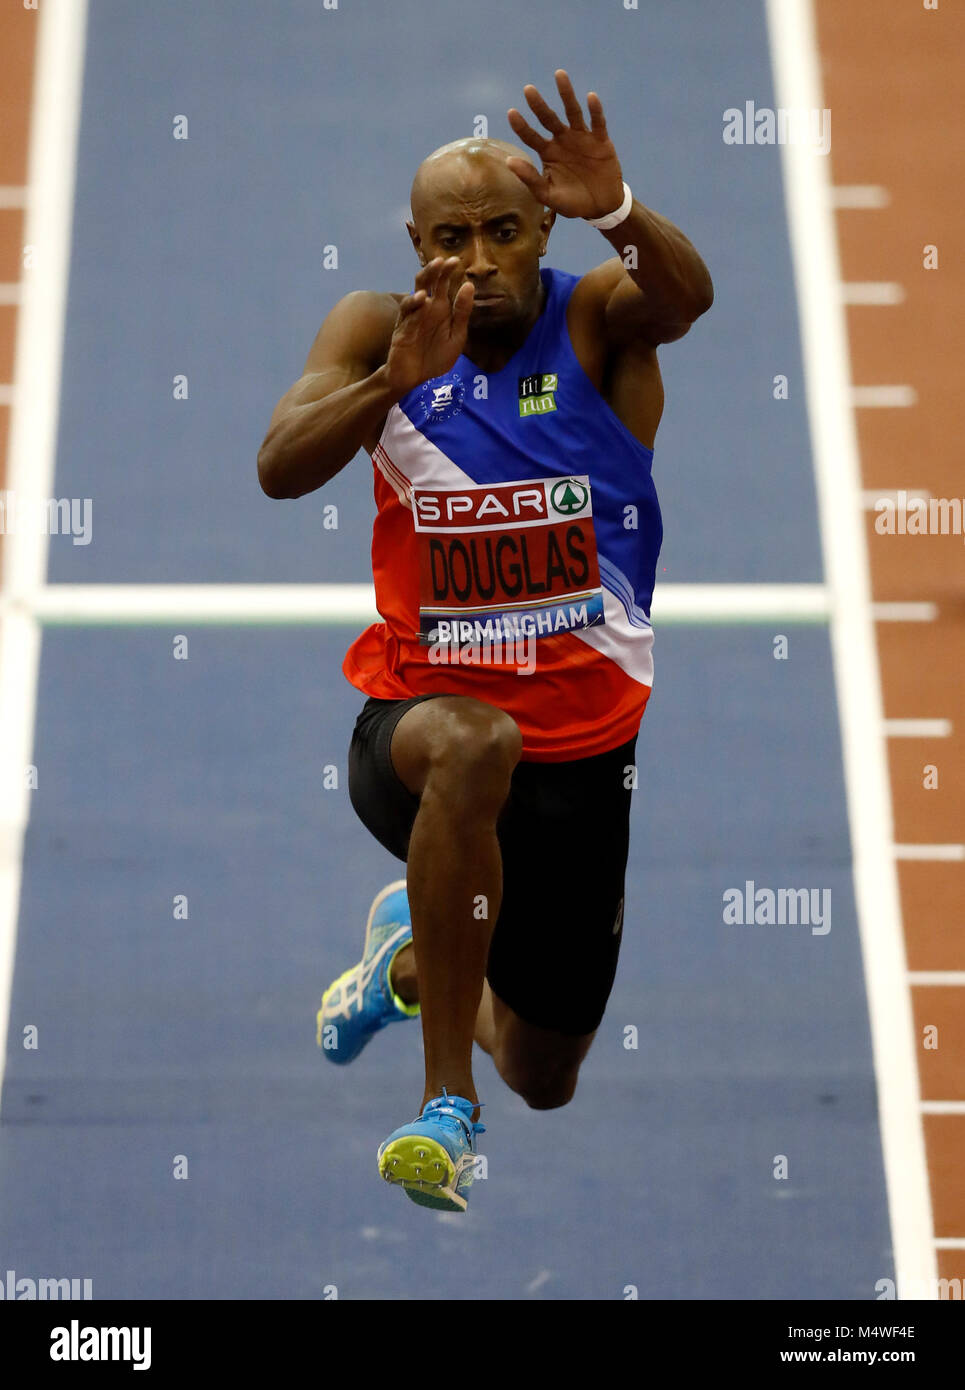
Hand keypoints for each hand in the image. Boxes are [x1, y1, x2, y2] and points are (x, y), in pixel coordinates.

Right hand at [385, 258, 474, 394]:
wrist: (415, 378)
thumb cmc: (435, 357)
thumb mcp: (456, 336)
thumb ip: (461, 313)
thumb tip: (468, 285)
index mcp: (439, 309)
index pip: (442, 284)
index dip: (448, 271)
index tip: (456, 260)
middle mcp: (425, 309)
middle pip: (427, 283)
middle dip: (435, 270)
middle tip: (444, 260)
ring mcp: (412, 318)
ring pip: (416, 292)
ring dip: (424, 280)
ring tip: (434, 269)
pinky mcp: (402, 330)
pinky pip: (407, 314)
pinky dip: (414, 304)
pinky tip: (422, 298)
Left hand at [506, 70, 624, 219]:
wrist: (601, 206)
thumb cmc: (572, 201)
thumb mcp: (548, 195)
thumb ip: (530, 179)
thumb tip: (508, 161)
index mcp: (547, 152)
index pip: (531, 136)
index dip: (521, 126)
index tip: (512, 113)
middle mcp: (562, 140)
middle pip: (548, 118)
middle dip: (538, 104)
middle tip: (528, 90)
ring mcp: (581, 137)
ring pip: (572, 112)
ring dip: (566, 94)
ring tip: (559, 75)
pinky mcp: (600, 140)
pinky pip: (597, 122)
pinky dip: (595, 110)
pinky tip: (590, 97)